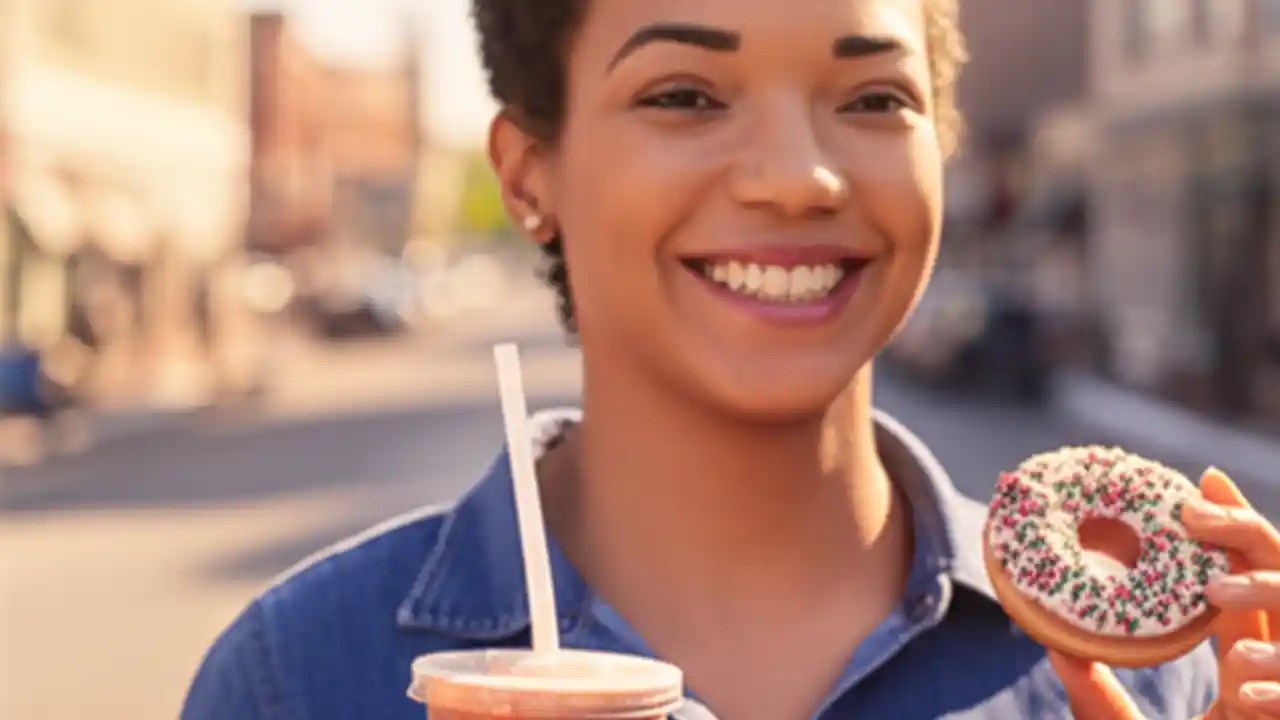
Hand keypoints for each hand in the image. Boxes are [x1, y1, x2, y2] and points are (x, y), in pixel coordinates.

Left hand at [1049, 468, 1279, 719]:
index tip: (1202, 482)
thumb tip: (1052, 644)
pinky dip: (1277, 687)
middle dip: (1249, 535)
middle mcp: (1276, 670)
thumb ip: (1093, 693)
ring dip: (1267, 595)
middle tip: (1193, 516)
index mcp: (1246, 662)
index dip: (1234, 526)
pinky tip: (1243, 685)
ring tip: (1213, 594)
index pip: (1249, 578)